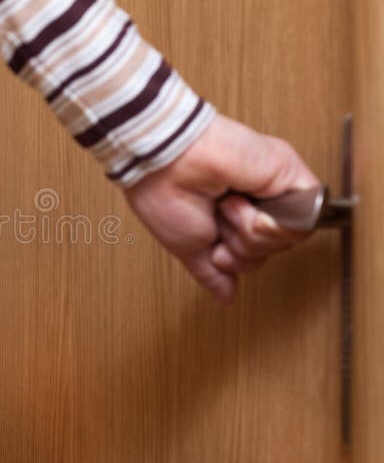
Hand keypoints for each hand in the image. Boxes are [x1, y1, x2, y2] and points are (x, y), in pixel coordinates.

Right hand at [123, 114, 318, 303]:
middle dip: (241, 248)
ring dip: (247, 232)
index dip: (234, 259)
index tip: (214, 249)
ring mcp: (271, 189)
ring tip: (224, 205)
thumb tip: (225, 297)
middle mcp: (252, 199)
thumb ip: (212, 272)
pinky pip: (299, 222)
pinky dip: (266, 223)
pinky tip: (240, 203)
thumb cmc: (163, 195)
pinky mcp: (289, 175)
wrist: (166, 165)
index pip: (251, 254)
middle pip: (270, 250)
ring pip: (285, 240)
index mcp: (229, 213)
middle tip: (217, 221)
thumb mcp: (187, 248)